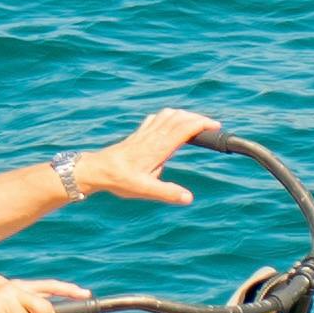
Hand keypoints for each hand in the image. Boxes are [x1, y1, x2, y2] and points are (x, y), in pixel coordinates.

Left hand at [57, 106, 208, 205]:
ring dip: (184, 114)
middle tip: (212, 125)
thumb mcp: (145, 190)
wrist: (98, 170)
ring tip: (195, 122)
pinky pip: (156, 118)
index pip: (184, 128)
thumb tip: (188, 198)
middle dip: (198, 118)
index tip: (216, 126)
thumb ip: (168, 193)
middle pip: (179, 117)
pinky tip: (169, 122)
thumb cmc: (120, 180)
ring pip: (168, 115)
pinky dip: (168, 116)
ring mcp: (145, 133)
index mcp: (159, 147)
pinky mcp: (138, 134)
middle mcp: (153, 136)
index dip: (202, 124)